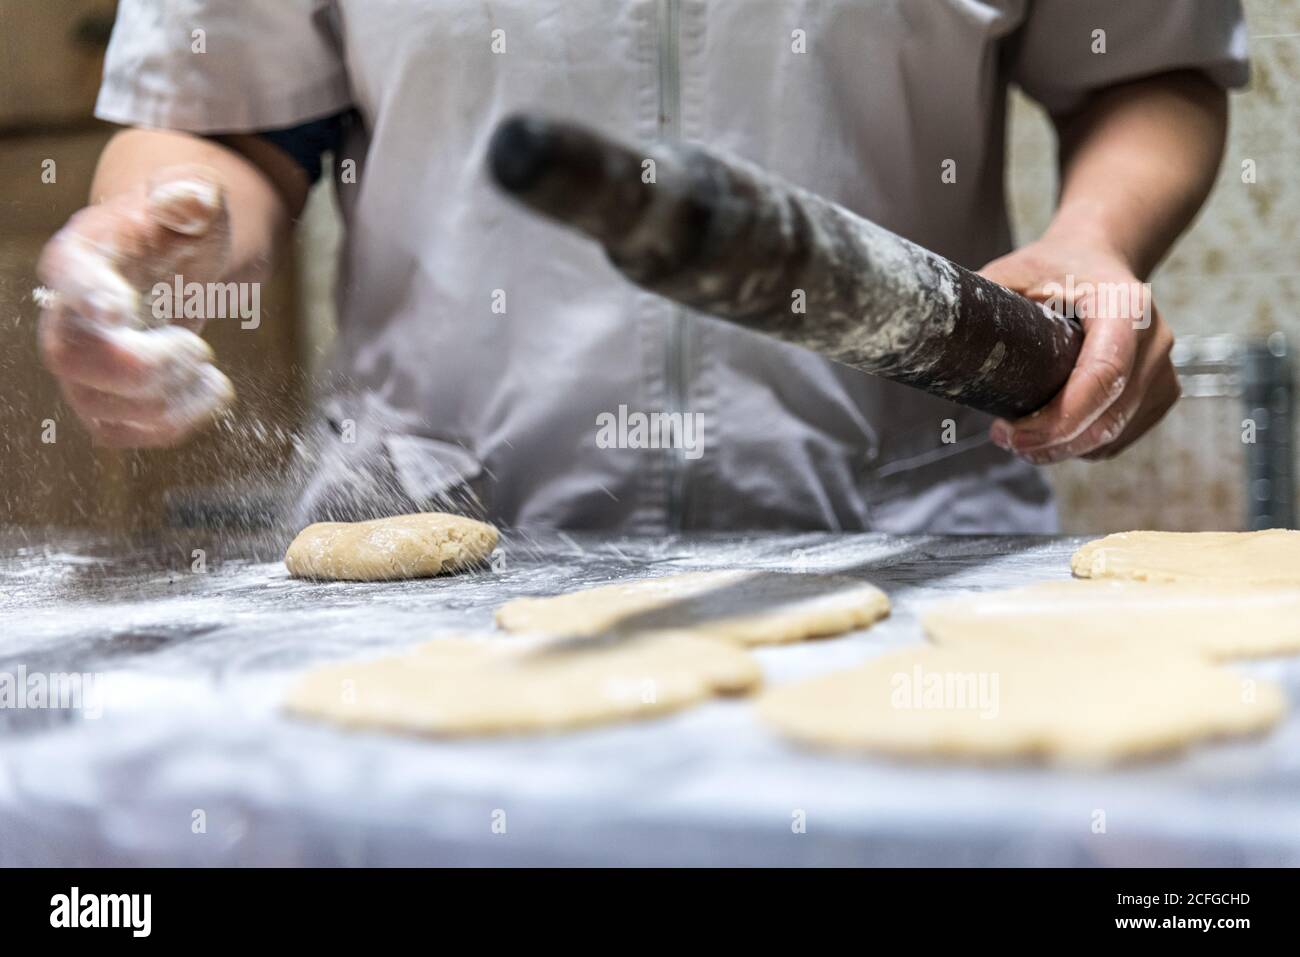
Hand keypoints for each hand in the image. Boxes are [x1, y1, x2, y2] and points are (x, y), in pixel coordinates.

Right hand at [36, 165, 234, 447]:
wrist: (169, 262)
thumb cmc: (175, 230)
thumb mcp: (191, 201)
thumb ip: (191, 197)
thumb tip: (193, 200)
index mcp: (79, 258)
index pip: (72, 279)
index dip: (89, 295)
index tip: (117, 308)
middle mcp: (64, 318)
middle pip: (78, 361)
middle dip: (152, 367)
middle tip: (199, 349)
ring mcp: (79, 368)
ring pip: (106, 411)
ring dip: (173, 401)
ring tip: (208, 370)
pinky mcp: (103, 404)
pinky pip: (126, 435)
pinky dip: (175, 424)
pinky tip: (206, 393)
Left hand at [979, 236, 1178, 462]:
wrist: (1101, 255)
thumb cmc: (1053, 265)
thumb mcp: (1013, 270)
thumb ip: (981, 299)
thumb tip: (932, 333)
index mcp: (1123, 305)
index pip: (1103, 374)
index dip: (1059, 417)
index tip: (1012, 434)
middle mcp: (1155, 339)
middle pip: (1109, 416)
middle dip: (1052, 442)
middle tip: (1004, 440)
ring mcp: (1163, 368)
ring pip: (1114, 435)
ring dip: (1065, 448)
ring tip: (1021, 436)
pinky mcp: (1161, 391)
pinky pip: (1121, 437)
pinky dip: (1085, 444)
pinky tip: (1054, 431)